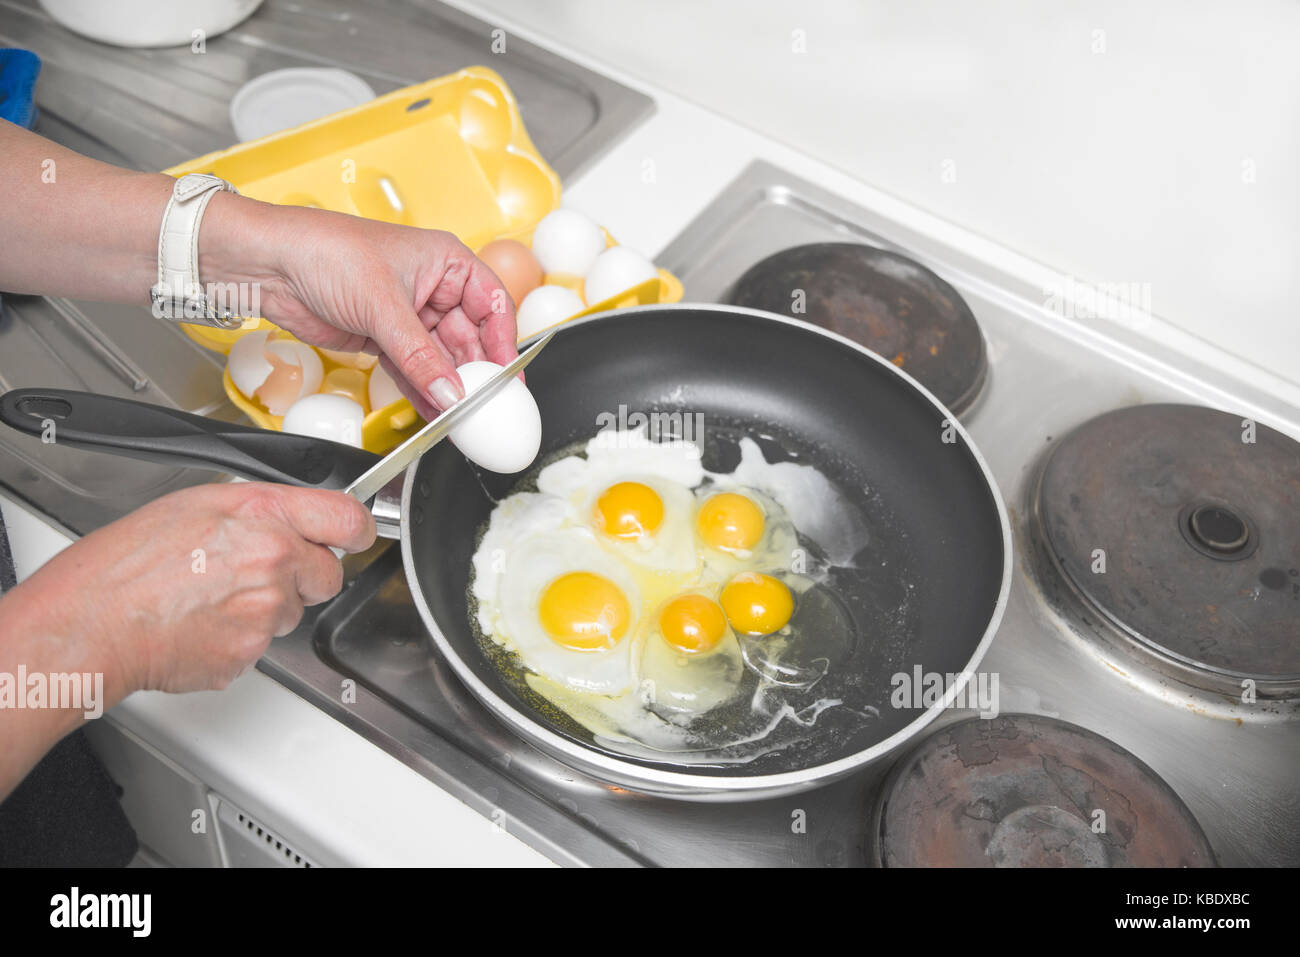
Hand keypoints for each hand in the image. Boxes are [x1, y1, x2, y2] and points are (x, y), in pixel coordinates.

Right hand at [9, 482, 374, 695]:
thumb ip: (259, 511)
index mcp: (264, 515)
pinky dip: (238, 639)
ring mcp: (266, 611)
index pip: (348, 518)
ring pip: (291, 612)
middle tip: (252, 573)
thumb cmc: (123, 565)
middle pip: (328, 574)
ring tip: (209, 599)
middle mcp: (274, 561)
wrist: (88, 625)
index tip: (356, 535)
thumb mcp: (196, 505)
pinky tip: (200, 625)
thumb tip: (291, 519)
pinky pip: (262, 645)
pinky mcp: (251, 653)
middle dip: (302, 575)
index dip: (357, 529)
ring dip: (265, 608)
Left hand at [202, 197, 519, 419]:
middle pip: (470, 339)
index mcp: (446, 262)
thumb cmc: (325, 251)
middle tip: (483, 407)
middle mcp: (432, 288)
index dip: (504, 343)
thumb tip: (452, 393)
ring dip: (448, 389)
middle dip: (474, 374)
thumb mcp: (384, 307)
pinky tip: (433, 414)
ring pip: (440, 360)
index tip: (509, 377)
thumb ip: (421, 358)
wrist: (270, 265)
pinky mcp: (384, 338)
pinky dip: (422, 393)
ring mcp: (408, 315)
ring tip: (459, 418)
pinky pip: (413, 371)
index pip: (493, 305)